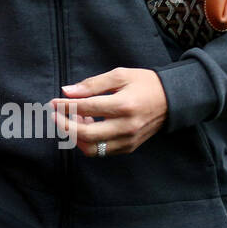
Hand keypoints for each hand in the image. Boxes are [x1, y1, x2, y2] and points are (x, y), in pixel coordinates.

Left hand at [50, 67, 168, 156]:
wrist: (173, 100)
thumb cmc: (144, 83)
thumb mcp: (119, 75)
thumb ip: (91, 84)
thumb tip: (66, 92)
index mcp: (123, 105)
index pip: (85, 109)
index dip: (64, 106)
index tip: (53, 101)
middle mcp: (126, 127)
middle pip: (85, 135)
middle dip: (64, 125)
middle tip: (55, 114)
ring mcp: (128, 140)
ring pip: (92, 149)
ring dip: (75, 137)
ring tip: (74, 119)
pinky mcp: (129, 147)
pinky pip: (102, 151)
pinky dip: (88, 142)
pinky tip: (87, 126)